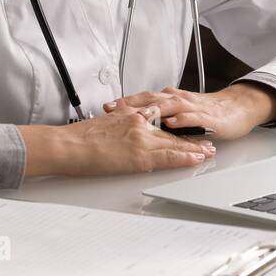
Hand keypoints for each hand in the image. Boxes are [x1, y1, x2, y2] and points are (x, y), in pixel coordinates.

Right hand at [19, 105, 215, 177]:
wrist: (66, 146)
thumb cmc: (77, 138)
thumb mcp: (103, 124)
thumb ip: (119, 126)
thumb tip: (124, 134)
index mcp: (129, 116)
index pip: (159, 120)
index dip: (175, 125)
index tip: (186, 127)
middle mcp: (139, 123)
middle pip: (171, 130)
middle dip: (190, 135)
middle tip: (206, 138)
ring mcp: (141, 139)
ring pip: (175, 143)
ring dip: (193, 147)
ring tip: (208, 151)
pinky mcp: (139, 155)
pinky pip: (168, 157)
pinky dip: (184, 158)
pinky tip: (195, 159)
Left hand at [102, 82, 275, 140]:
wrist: (237, 108)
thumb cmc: (208, 112)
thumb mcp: (180, 111)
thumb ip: (162, 113)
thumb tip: (138, 119)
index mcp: (171, 98)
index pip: (144, 98)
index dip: (125, 102)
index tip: (106, 106)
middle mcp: (179, 99)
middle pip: (151, 99)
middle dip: (132, 104)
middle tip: (114, 109)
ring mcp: (192, 107)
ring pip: (169, 105)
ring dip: (153, 109)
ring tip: (137, 115)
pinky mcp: (207, 118)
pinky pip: (192, 118)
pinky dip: (181, 120)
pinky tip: (171, 124)